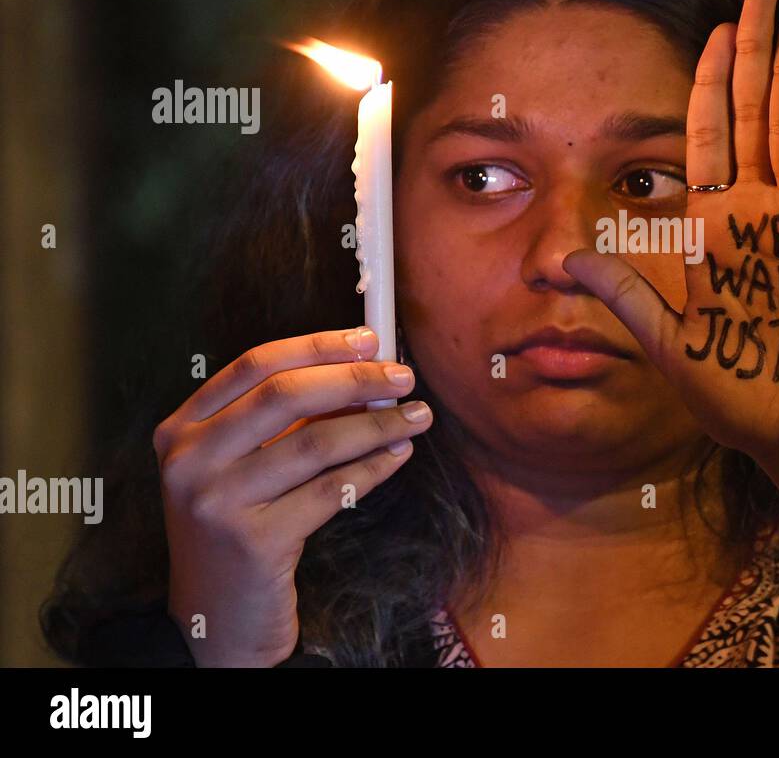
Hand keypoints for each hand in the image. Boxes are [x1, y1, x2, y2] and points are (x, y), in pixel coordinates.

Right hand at [154, 327, 429, 665]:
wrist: (218, 622)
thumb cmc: (240, 530)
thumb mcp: (243, 468)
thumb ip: (285, 422)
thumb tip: (362, 372)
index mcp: (181, 430)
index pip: (254, 365)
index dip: (317, 345)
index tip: (369, 338)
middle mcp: (188, 461)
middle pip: (285, 395)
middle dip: (355, 379)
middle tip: (403, 377)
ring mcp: (216, 502)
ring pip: (315, 443)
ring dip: (377, 425)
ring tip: (415, 417)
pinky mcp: (253, 541)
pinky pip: (330, 490)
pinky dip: (372, 468)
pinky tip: (397, 456)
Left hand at [564, 0, 778, 473]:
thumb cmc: (734, 395)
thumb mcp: (668, 345)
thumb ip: (627, 296)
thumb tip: (567, 259)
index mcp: (714, 228)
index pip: (709, 138)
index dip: (711, 83)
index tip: (711, 29)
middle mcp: (760, 214)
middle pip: (756, 115)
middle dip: (757, 53)